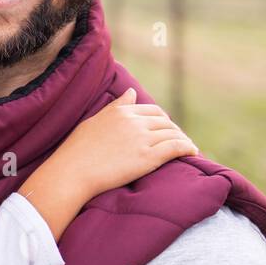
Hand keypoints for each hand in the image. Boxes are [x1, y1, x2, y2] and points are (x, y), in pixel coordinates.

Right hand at [57, 88, 197, 201]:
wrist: (73, 172)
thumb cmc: (77, 150)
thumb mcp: (95, 121)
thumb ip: (116, 107)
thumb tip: (131, 92)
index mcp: (121, 111)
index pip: (151, 110)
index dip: (162, 120)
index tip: (165, 129)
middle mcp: (134, 121)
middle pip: (164, 121)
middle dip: (174, 130)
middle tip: (178, 140)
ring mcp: (142, 138)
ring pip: (172, 133)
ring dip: (183, 139)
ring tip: (188, 148)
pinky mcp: (148, 156)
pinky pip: (175, 147)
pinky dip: (187, 148)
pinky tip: (192, 152)